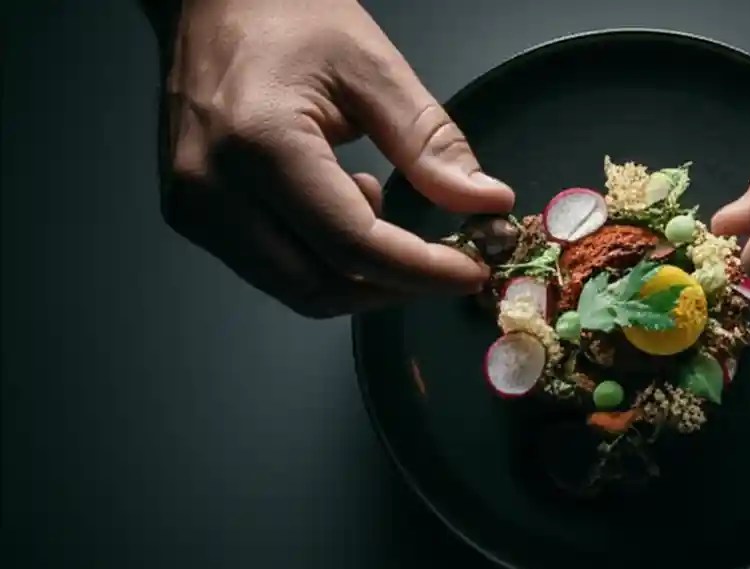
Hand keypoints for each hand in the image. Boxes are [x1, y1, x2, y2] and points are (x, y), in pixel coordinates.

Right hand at [149, 0, 513, 316]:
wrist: (211, 0)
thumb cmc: (288, 16)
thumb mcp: (374, 69)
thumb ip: (430, 144)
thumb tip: (488, 202)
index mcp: (260, 143)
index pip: (352, 243)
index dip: (421, 270)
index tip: (472, 271)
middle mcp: (213, 187)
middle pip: (320, 285)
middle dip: (393, 286)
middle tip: (445, 262)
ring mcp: (193, 207)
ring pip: (295, 289)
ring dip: (358, 276)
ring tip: (380, 208)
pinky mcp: (191, 214)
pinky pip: (271, 268)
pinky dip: (322, 259)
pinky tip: (341, 204)